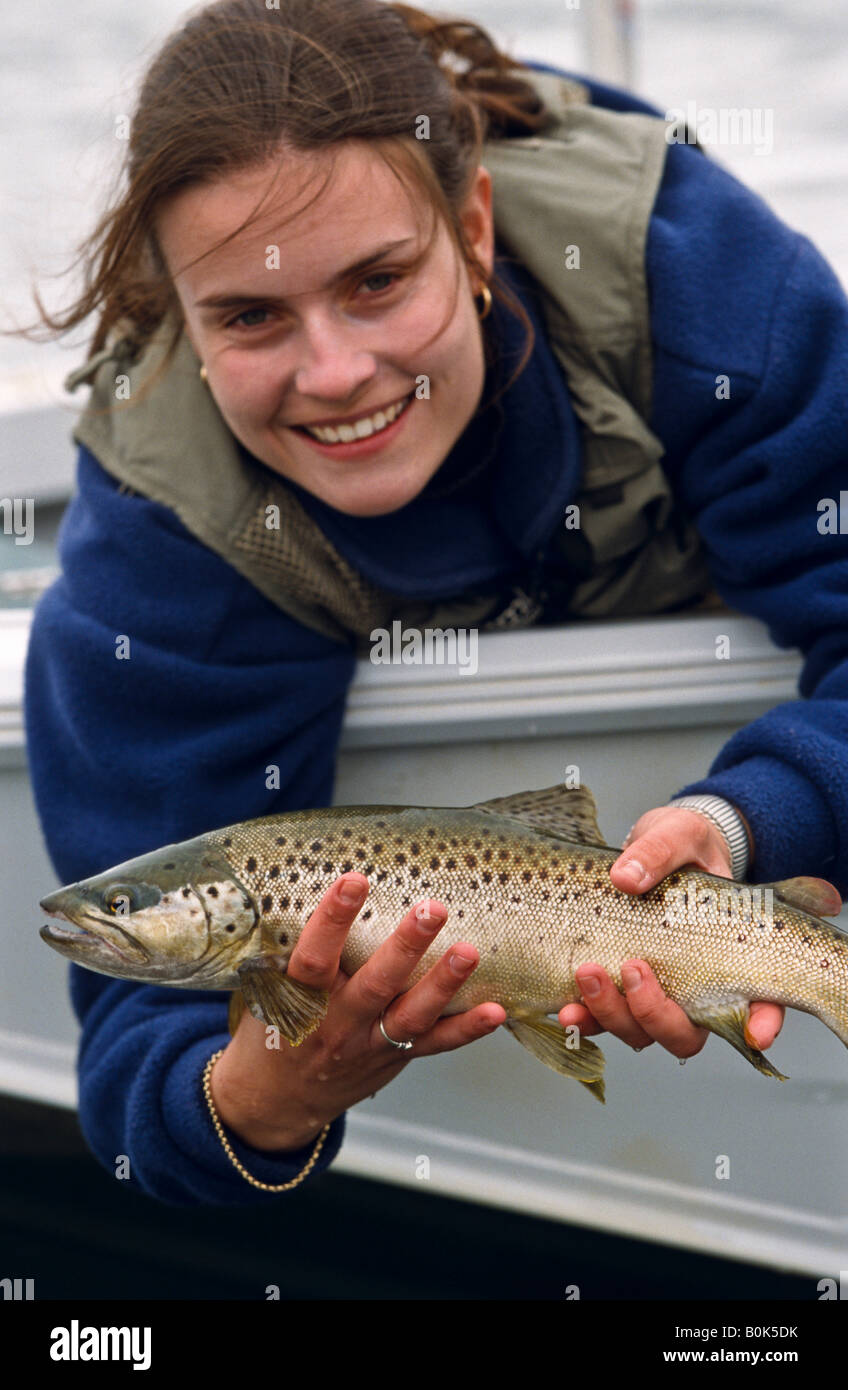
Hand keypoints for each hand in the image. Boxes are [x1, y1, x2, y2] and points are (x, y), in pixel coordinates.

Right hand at [210, 873, 505, 1150]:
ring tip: (469, 951)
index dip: (332, 920)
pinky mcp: (394, 1060)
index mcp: (300, 1002)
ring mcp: (369, 1046)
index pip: (313, 959)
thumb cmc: (273, 1032)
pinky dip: (466, 1029)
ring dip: (443, 983)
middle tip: (432, 908)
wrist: (277, 1101)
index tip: (354, 880)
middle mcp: (337, 1025)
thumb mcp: (268, 992)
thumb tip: (313, 885)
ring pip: (410, 1016)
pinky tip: (496, 1011)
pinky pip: (434, 1045)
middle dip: (406, 946)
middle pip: (375, 985)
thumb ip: (291, 951)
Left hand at [558, 805, 783, 1058]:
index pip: (762, 1003)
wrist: (649, 848)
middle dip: (657, 1015)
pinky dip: (585, 1019)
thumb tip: (626, 878)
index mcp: (732, 956)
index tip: (756, 1031)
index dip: (764, 1024)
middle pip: (686, 1033)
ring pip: (642, 1033)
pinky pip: (602, 1019)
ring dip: (613, 1015)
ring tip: (587, 972)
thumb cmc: (683, 845)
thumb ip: (659, 852)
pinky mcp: (616, 990)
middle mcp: (695, 988)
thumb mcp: (679, 835)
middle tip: (634, 968)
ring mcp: (655, 994)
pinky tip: (565, 1009)